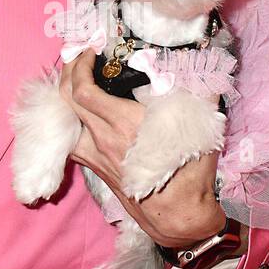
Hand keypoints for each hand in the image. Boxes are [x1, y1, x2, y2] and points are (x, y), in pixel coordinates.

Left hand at [58, 49, 228, 248]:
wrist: (180, 218)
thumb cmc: (190, 173)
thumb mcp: (200, 127)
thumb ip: (200, 90)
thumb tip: (205, 62)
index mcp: (125, 124)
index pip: (84, 90)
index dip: (79, 65)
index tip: (90, 50)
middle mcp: (103, 139)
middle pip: (66, 100)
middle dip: (67, 72)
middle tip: (80, 57)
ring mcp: (95, 156)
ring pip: (63, 121)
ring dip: (64, 96)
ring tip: (75, 80)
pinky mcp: (95, 169)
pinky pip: (70, 141)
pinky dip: (68, 121)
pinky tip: (78, 112)